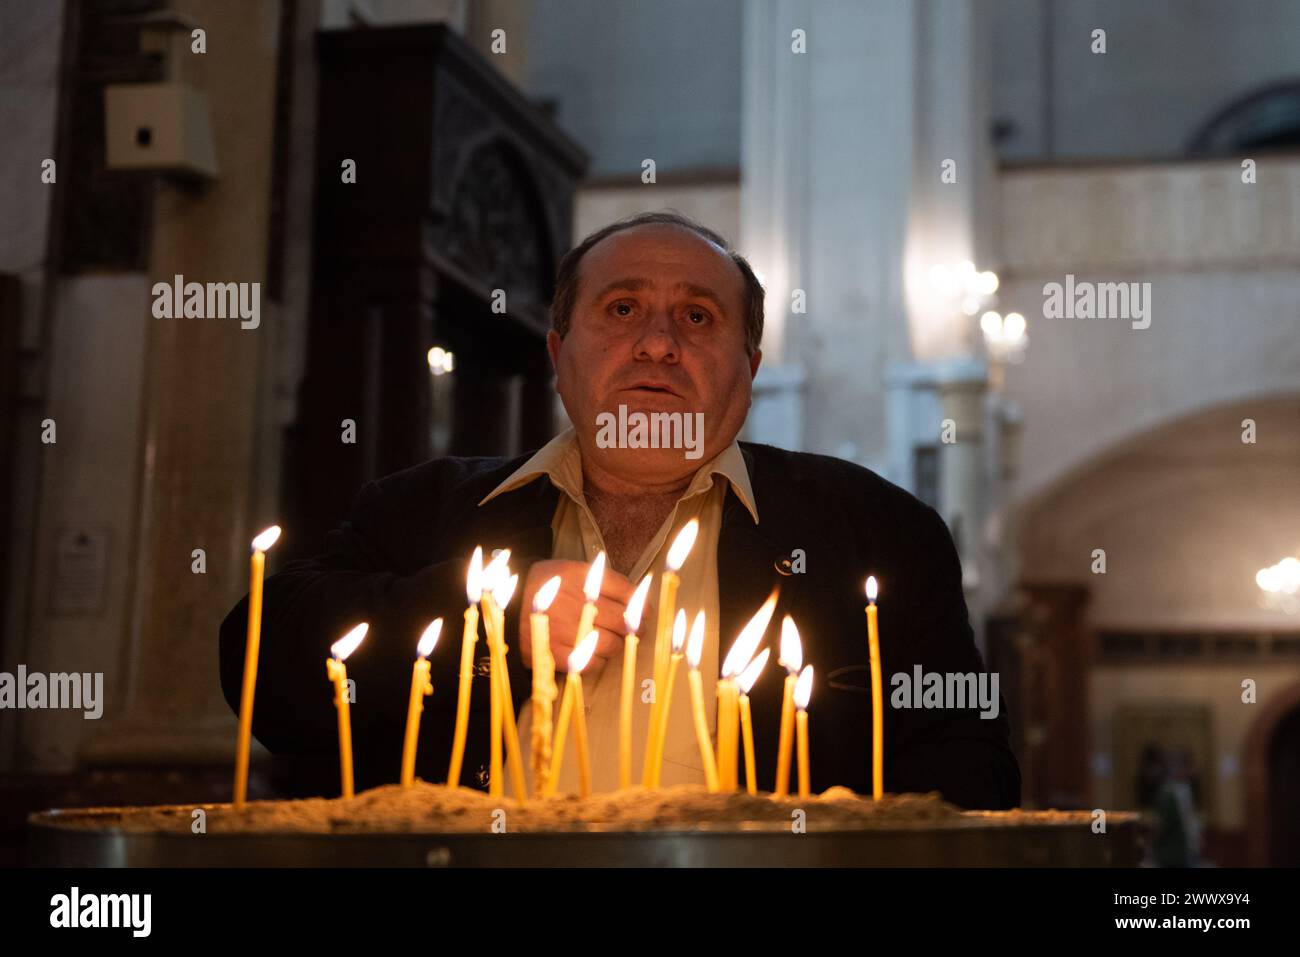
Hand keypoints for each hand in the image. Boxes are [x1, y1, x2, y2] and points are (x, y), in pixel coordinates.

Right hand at [518, 559, 635, 678]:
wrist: (506, 606)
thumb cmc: (546, 588)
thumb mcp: (571, 571)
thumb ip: (602, 581)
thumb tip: (638, 600)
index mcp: (580, 577)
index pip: (626, 592)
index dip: (641, 606)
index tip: (644, 613)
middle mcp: (574, 603)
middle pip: (623, 622)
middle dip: (634, 629)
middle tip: (634, 632)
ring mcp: (565, 631)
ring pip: (611, 646)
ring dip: (616, 646)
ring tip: (609, 642)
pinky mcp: (556, 655)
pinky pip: (592, 665)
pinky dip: (598, 661)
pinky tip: (592, 653)